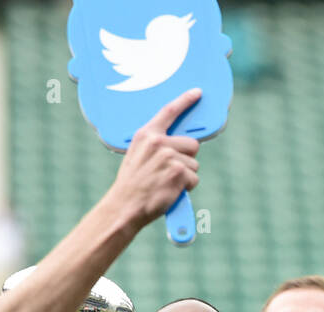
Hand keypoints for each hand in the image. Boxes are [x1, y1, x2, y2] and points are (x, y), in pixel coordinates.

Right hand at [107, 89, 201, 225]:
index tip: (197, 93)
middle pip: (192, 144)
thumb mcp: (137, 156)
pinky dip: (186, 188)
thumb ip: (155, 146)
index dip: (185, 100)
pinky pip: (194, 179)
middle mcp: (158, 142)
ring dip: (185, 176)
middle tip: (170, 171)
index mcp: (146, 135)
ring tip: (166, 183)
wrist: (125, 206)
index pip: (169, 111)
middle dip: (187, 158)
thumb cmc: (132, 185)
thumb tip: (177, 145)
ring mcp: (169, 156)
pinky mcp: (179, 172)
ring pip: (194, 164)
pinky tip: (171, 191)